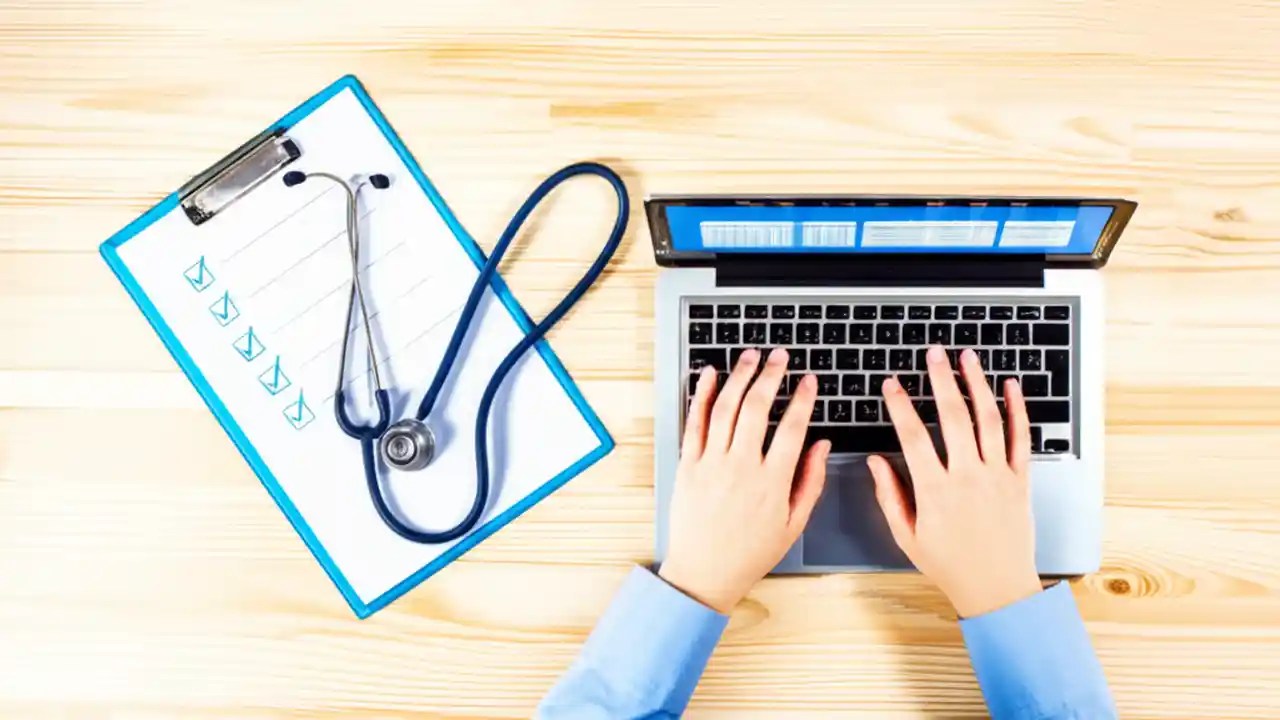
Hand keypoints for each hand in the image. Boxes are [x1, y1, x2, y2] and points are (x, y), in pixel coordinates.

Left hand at [659, 348, 831, 612]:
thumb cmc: (750, 553)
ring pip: (725, 408)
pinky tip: (710, 375)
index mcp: (772, 483)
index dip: (803, 399)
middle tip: (780, 356)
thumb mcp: (794, 524)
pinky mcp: (688, 466)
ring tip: (751, 357)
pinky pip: (694, 423)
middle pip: (757, 409)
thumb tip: (822, 445)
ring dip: (739, 377)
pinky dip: (701, 395)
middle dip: (771, 376)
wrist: (704, 574)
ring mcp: (711, 464)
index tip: (809, 380)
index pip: (792, 428)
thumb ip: (811, 482)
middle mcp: (741, 468)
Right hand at [869, 346, 1041, 617]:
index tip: (891, 385)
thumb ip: (889, 495)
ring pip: (988, 419)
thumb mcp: (907, 536)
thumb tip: (875, 461)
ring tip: (967, 357)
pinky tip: (1010, 387)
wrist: (998, 588)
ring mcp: (997, 476)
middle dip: (941, 379)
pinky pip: (1020, 438)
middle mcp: (968, 477)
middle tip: (934, 354)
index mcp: (935, 491)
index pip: (913, 436)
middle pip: (954, 416)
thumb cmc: (950, 565)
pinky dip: (1017, 409)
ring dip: (977, 384)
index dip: (900, 406)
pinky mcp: (1019, 480)